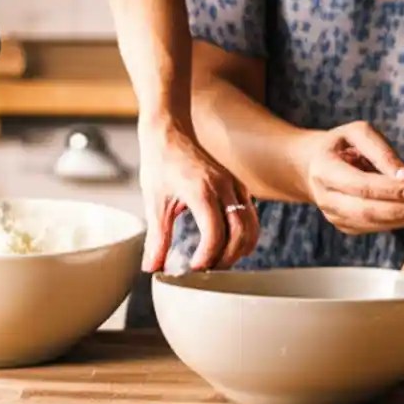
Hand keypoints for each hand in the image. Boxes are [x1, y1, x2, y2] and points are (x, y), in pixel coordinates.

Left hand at [137, 117, 259, 271]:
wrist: (169, 131)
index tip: (194, 268)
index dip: (207, 257)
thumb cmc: (160, 163)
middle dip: (227, 258)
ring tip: (219, 261)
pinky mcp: (238, 187)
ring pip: (251, 227)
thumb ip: (157, 238)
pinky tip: (228, 246)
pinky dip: (244, 236)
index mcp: (202, 190)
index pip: (215, 234)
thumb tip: (152, 267)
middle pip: (240, 233)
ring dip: (240, 249)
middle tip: (208, 271)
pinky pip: (250, 217)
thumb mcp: (154, 203)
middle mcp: (224, 187)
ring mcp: (235, 186)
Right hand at [298, 121, 403, 234]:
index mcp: (325, 170)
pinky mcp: (346, 226)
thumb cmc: (342, 144)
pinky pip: (376, 228)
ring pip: (374, 224)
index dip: (393, 191)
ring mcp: (334, 216)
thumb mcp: (358, 133)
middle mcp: (326, 198)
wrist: (314, 164)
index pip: (362, 186)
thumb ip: (382, 151)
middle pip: (369, 211)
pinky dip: (399, 221)